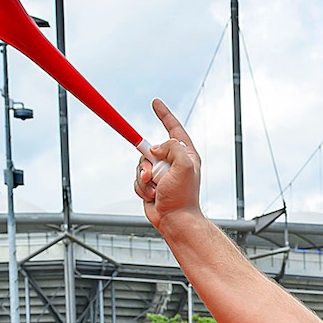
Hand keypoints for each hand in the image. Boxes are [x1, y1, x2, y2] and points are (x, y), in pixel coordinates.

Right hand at [134, 99, 205, 230]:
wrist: (174, 220)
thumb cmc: (183, 196)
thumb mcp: (184, 165)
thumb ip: (172, 147)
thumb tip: (155, 148)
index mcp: (186, 155)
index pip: (174, 129)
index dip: (164, 115)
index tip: (155, 102)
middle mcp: (173, 162)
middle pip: (150, 148)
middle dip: (148, 161)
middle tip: (154, 174)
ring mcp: (161, 174)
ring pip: (140, 164)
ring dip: (143, 177)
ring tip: (155, 189)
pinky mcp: (151, 185)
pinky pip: (137, 178)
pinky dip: (141, 187)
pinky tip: (152, 196)